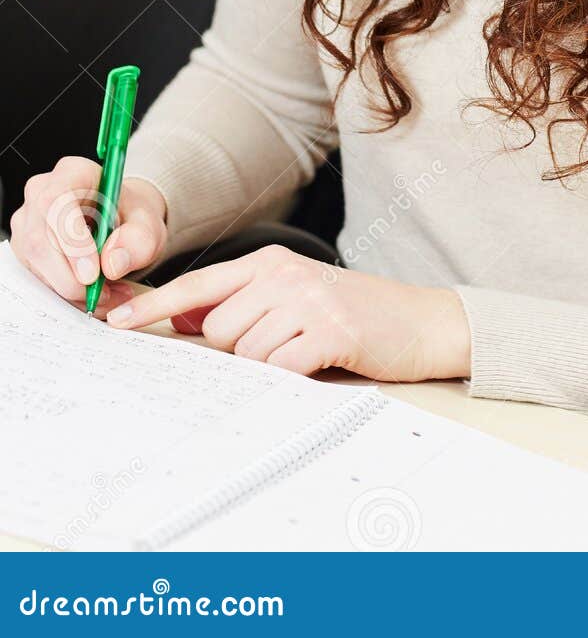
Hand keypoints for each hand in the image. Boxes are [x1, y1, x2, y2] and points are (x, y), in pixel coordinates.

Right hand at [9, 157, 167, 316]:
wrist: (123, 220)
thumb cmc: (130, 214)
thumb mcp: (148, 222)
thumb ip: (138, 239)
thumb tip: (112, 264)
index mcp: (72, 173)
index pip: (57, 203)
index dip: (71, 242)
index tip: (93, 273)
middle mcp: (42, 193)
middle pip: (40, 240)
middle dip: (71, 277)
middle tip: (104, 294)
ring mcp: (28, 221)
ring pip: (36, 264)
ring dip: (71, 289)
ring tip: (107, 295)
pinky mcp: (25, 248)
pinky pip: (37, 276)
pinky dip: (65, 293)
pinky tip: (91, 293)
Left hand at [106, 245, 471, 380]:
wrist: (421, 321)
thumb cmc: (353, 313)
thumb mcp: (296, 294)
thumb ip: (243, 302)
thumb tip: (184, 318)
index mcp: (270, 261)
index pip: (198, 284)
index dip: (155, 305)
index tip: (115, 321)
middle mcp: (285, 274)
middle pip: (220, 329)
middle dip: (240, 349)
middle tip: (284, 345)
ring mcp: (308, 300)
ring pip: (248, 353)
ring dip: (271, 364)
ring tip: (307, 351)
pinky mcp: (331, 330)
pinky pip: (281, 367)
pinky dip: (292, 376)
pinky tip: (319, 361)